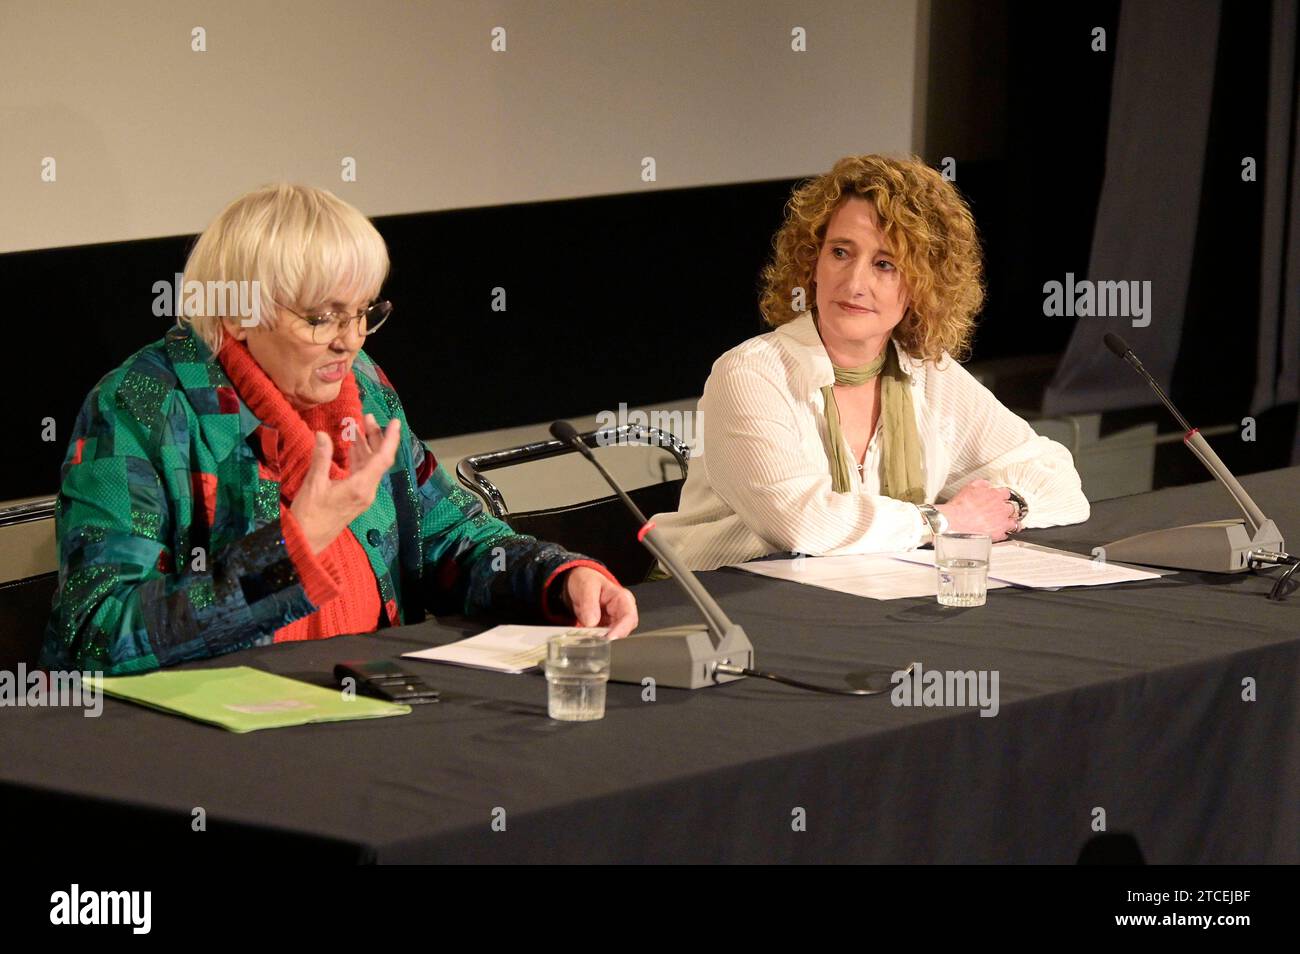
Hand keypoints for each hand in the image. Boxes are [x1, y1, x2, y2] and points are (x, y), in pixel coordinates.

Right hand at [290, 414, 401, 553]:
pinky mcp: (355, 498)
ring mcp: (362, 495)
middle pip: (378, 459)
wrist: (307, 541)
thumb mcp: (314, 484)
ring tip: (357, 427)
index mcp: (361, 487)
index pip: (383, 458)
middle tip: (367, 417)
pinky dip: (358, 458)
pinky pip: (362, 473)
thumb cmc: (309, 515)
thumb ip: (321, 458)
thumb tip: (322, 435)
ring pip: (369, 466)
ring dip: (365, 446)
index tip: (394, 422)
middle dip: (375, 437)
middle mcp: (367, 491)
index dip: (390, 439)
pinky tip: (351, 447)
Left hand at [562, 567, 637, 638]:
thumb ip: (589, 603)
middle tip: (595, 638)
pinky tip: (587, 635)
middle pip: (624, 630)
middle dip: (610, 636)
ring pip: (613, 636)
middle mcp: (622, 611)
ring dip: (602, 638)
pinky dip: (596, 638)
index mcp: (622, 598)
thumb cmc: (586, 580)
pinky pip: (603, 636)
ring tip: (588, 635)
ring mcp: (614, 620)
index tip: (609, 637)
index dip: (621, 629)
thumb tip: (592, 622)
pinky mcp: (605, 627)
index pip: (629, 617)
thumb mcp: (586, 586)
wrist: (579, 582)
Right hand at [935, 479, 1019, 541]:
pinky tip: (1000, 533)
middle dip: (1008, 509)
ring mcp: (1001, 523)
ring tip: (1008, 523)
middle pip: (1012, 508)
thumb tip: (986, 485)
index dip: (1003, 496)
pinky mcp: (998, 535)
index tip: (1001, 497)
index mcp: (996, 495)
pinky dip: (1004, 534)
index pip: (1007, 493)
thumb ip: (982, 485)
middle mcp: (1002, 509)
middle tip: (1002, 510)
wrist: (955, 522)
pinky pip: (1006, 535)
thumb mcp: (970, 487)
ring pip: (1015, 523)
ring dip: (1011, 522)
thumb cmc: (960, 506)